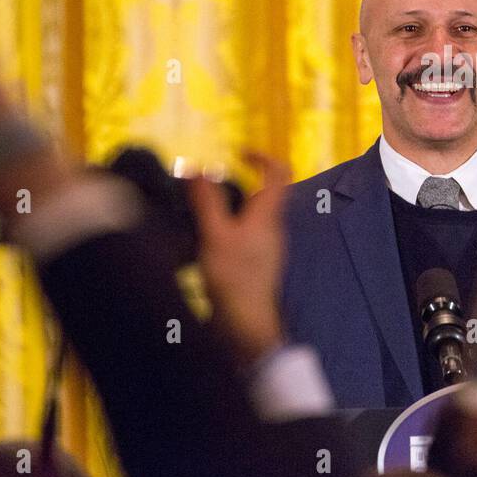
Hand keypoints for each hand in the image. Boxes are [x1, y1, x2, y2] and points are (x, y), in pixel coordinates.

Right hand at [188, 154, 291, 362]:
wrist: (245, 324)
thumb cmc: (233, 278)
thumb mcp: (215, 234)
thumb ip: (207, 200)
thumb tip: (198, 166)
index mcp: (268, 215)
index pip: (279, 172)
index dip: (262, 155)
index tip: (238, 151)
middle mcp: (272, 227)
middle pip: (264, 193)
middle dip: (239, 180)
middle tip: (209, 182)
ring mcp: (266, 247)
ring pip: (253, 214)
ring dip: (231, 204)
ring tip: (201, 208)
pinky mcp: (256, 263)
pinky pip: (245, 234)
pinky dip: (228, 226)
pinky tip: (205, 237)